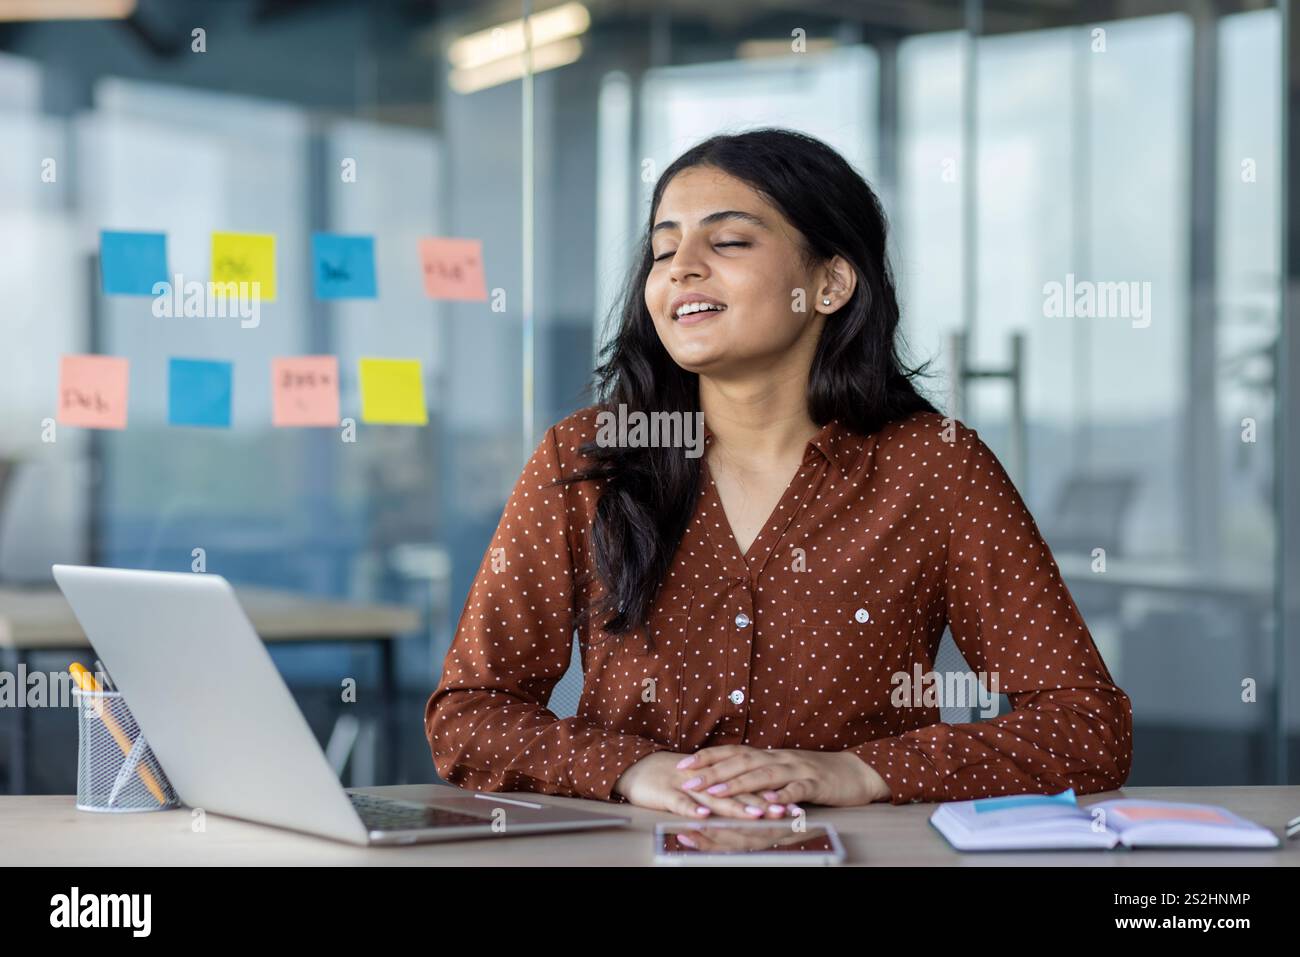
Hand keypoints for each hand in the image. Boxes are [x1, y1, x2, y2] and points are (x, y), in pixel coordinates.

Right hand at [613, 751, 800, 819]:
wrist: (636, 767)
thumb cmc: (671, 777)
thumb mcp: (702, 783)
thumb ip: (725, 790)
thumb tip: (755, 801)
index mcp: (716, 777)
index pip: (749, 786)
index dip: (771, 795)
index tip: (794, 803)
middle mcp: (706, 781)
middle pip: (738, 792)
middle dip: (763, 802)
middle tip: (786, 810)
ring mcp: (686, 787)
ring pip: (714, 797)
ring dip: (736, 806)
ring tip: (756, 814)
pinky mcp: (665, 794)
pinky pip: (680, 802)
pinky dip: (692, 809)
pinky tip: (704, 815)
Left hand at [674, 745, 890, 807]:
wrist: (856, 772)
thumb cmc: (817, 774)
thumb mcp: (785, 769)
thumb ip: (761, 771)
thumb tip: (729, 775)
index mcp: (770, 755)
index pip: (733, 752)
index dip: (708, 757)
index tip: (683, 765)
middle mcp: (780, 758)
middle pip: (741, 762)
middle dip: (713, 772)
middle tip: (688, 782)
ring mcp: (798, 770)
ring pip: (764, 775)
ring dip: (738, 783)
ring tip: (717, 792)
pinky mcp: (816, 784)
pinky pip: (797, 789)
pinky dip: (782, 794)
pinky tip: (768, 802)